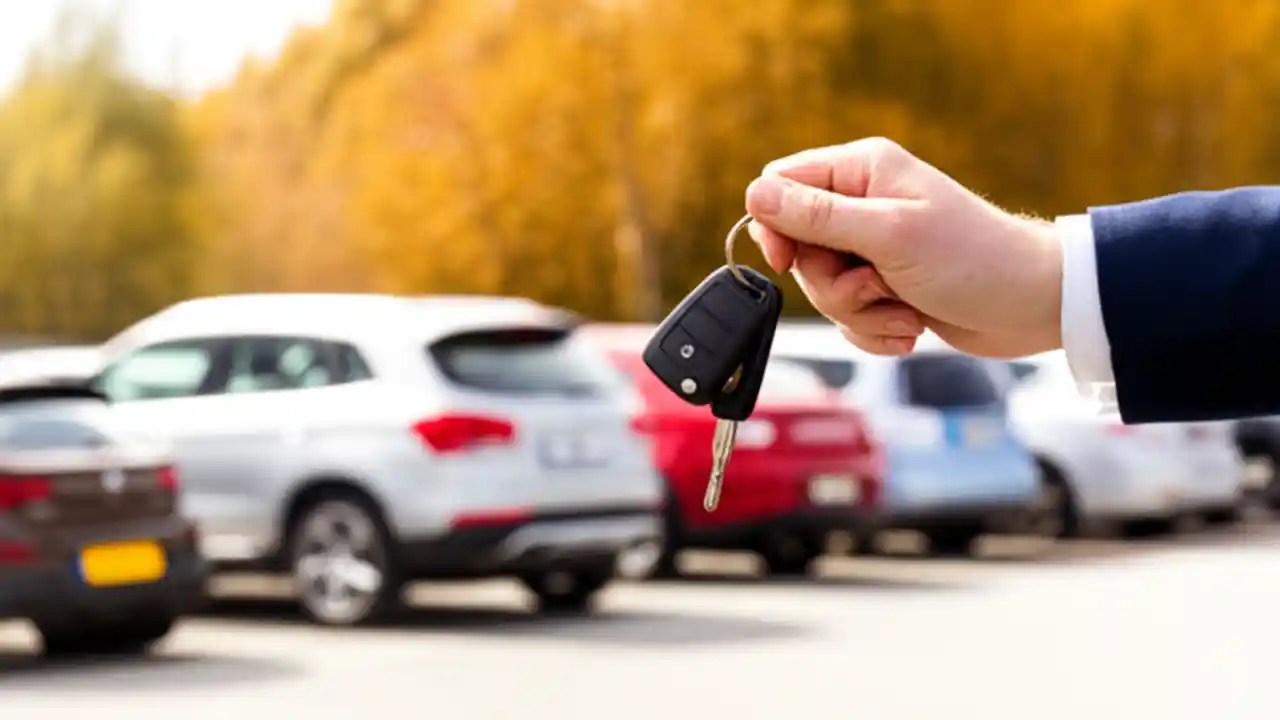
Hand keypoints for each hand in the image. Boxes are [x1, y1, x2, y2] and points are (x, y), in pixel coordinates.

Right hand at [744, 137, 1062, 357]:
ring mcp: (872, 248)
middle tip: (876, 287)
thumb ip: (817, 216)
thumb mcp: (888, 234)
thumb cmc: (973, 259)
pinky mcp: (884, 287)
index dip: (774, 227)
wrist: (1033, 306)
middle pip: (797, 248)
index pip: (780, 185)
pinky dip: (875, 329)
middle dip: (832, 285)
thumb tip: (754, 194)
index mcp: (861, 170)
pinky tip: (911, 325)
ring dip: (859, 312)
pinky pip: (848, 316)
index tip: (789, 261)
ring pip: (821, 288)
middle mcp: (861, 204)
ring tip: (904, 310)